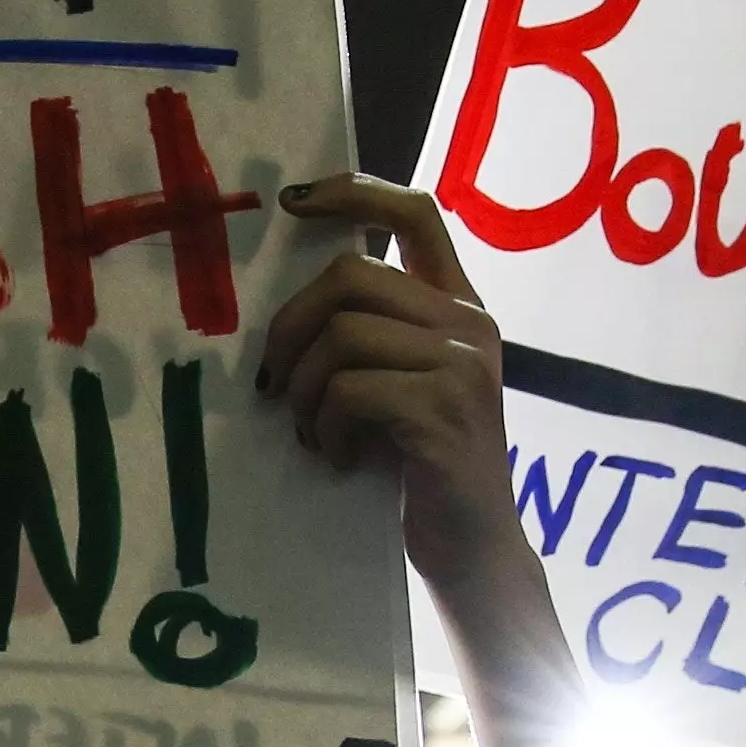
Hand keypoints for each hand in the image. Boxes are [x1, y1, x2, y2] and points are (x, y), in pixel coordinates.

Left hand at [261, 177, 642, 746]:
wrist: (473, 554)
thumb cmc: (418, 473)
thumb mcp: (396, 387)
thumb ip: (368, 335)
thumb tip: (285, 302)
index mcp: (458, 308)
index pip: (416, 212)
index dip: (353, 193)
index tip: (294, 201)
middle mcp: (470, 324)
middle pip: (349, 276)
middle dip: (290, 329)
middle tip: (273, 386)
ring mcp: (463, 366)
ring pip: (342, 335)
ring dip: (304, 391)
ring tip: (311, 434)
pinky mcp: (445, 411)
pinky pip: (350, 390)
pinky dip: (323, 429)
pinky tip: (333, 460)